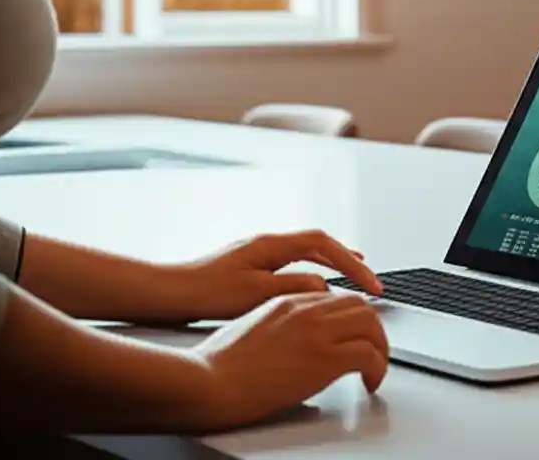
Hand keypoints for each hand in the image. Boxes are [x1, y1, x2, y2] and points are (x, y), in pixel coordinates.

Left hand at [175, 230, 382, 319]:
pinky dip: (311, 271)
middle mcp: (265, 244)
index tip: (371, 283)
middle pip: (318, 243)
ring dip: (331, 263)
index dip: (352, 263)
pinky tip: (312, 286)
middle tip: (370, 279)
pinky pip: (291, 264)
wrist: (167, 294)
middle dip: (348, 260)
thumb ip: (294, 286)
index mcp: (270, 245)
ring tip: (351, 275)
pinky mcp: (247, 268)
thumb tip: (324, 284)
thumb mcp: (256, 293)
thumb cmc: (204, 293)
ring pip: (304, 253)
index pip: (324, 244)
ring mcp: (256, 254)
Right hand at [194, 292, 388, 427]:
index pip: (333, 298)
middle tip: (372, 350)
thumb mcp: (247, 329)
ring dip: (380, 347)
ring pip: (371, 323)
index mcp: (284, 302)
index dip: (349, 317)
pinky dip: (379, 368)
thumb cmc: (215, 365)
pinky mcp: (324, 358)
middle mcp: (304, 311)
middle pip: (358, 305)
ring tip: (375, 367)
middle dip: (371, 328)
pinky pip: (370, 355)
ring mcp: (315, 332)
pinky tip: (370, 382)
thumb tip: (285, 342)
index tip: (353, 333)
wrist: (207, 381)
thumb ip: (274, 326)